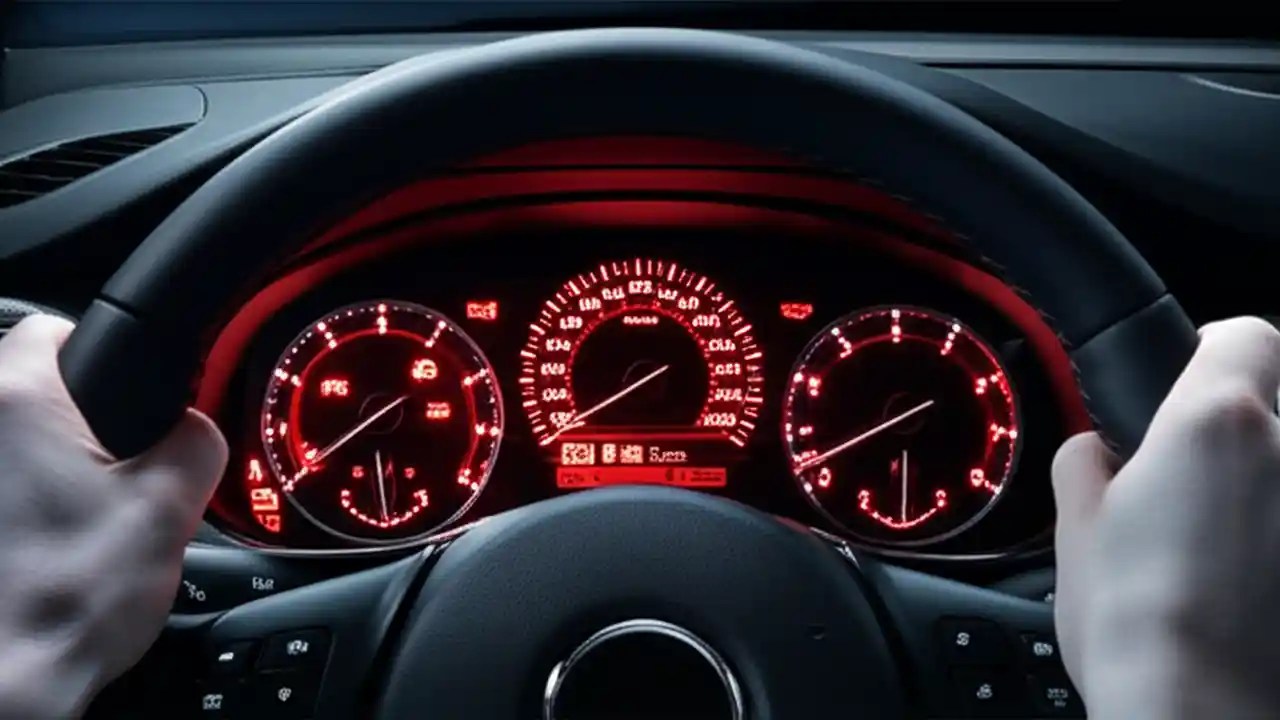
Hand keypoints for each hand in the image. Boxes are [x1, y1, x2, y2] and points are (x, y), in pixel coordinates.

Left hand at [0, 316, 225, 718]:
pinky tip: (52, 548)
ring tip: (85, 520)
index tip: (130, 391)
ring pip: (19, 448)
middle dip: (81, 423)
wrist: (7, 682)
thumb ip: (198, 442)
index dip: (105, 353)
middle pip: (33, 391)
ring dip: (50, 468)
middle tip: (119, 471)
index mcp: (17, 402)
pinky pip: (7, 487)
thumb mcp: (170, 506)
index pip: (53, 327)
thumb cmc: (64, 598)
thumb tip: (198, 431)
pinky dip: (28, 505)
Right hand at [1053, 317, 1279, 718]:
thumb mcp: (1078, 528)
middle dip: (1241, 431)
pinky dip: (1276, 538)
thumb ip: (1089, 465)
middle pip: (1279, 403)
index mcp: (1219, 422)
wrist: (1202, 719)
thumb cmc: (1138, 629)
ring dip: (1264, 491)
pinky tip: (1252, 584)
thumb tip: (1100, 455)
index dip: (1209, 354)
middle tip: (1192, 483)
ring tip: (1225, 549)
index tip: (1186, 383)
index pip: (1243, 335)